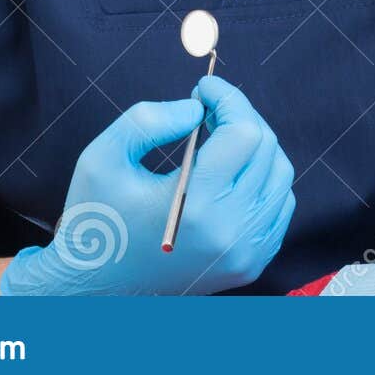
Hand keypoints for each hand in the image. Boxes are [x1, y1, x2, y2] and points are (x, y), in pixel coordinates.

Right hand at [0, 75, 296, 294]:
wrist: (93, 288)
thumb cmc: (96, 219)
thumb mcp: (102, 158)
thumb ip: (147, 120)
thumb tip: (197, 107)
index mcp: (196, 206)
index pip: (244, 133)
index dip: (228, 98)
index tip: (204, 87)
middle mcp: (230, 232)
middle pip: (266, 148)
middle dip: (240, 115)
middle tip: (209, 107)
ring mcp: (246, 253)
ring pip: (280, 175)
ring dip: (256, 145)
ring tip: (220, 136)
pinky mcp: (250, 264)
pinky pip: (279, 206)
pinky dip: (264, 179)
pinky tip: (231, 171)